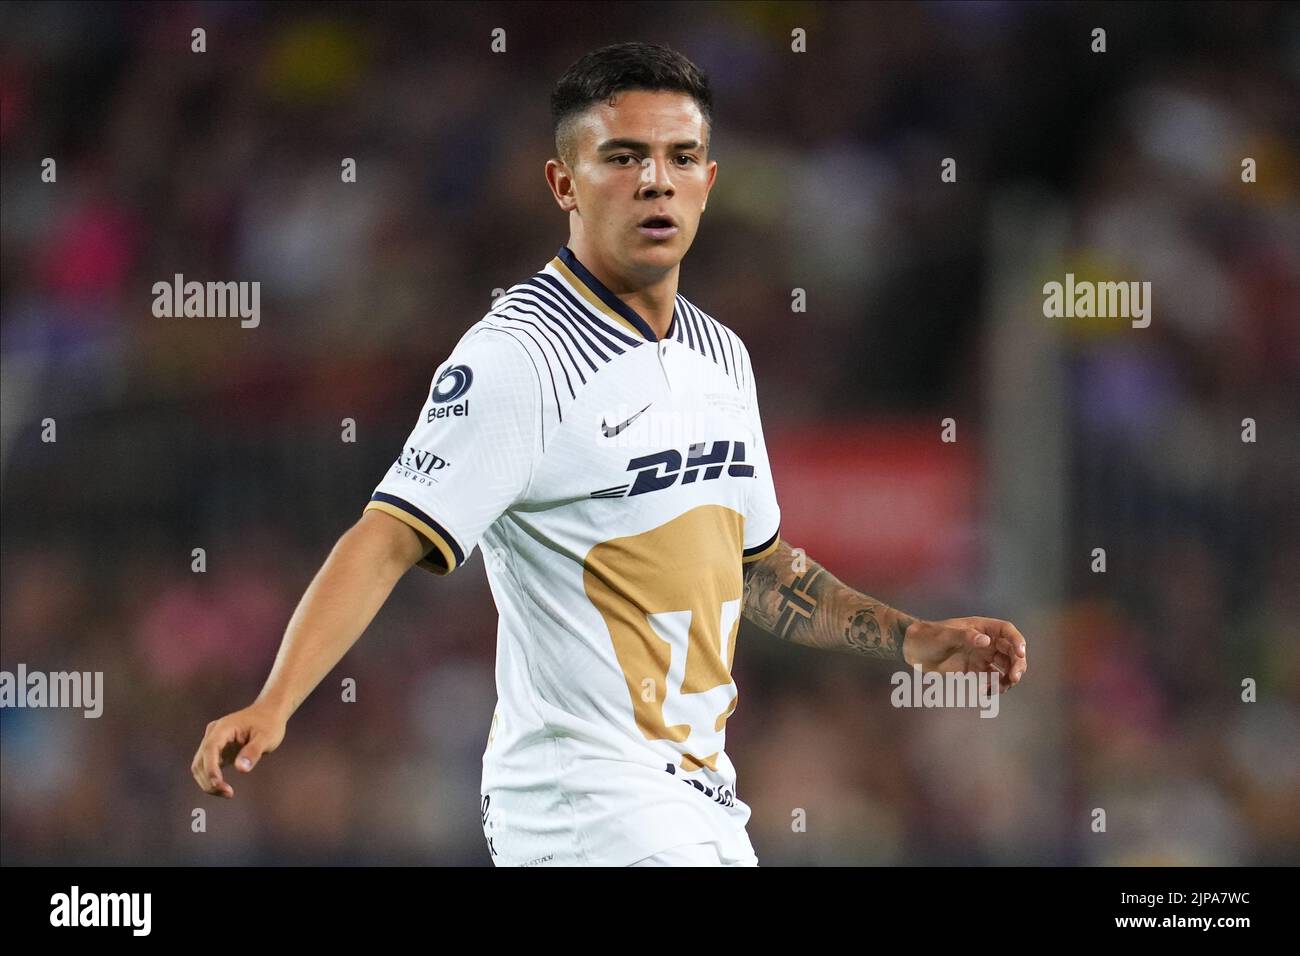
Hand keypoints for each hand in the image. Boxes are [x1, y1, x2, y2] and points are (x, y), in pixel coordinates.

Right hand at [191, 703, 286, 797]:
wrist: (269, 713)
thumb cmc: (269, 724)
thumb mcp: (267, 737)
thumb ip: (253, 752)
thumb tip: (241, 769)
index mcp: (223, 727)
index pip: (210, 748)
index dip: (210, 768)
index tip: (217, 784)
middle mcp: (213, 734)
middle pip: (201, 760)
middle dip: (209, 780)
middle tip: (228, 794)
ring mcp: (213, 742)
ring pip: (200, 766)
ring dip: (208, 782)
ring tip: (228, 793)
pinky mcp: (217, 750)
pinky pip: (207, 767)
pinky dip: (212, 779)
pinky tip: (225, 789)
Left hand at [903, 616, 1027, 691]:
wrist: (913, 650)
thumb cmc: (928, 636)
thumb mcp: (944, 635)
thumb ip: (965, 636)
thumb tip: (986, 641)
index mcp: (982, 628)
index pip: (1007, 631)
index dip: (1018, 641)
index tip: (1021, 654)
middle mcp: (985, 642)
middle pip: (1011, 652)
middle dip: (1017, 665)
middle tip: (1013, 678)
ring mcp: (981, 657)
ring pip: (1004, 668)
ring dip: (1007, 679)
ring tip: (998, 689)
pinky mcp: (974, 671)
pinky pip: (990, 680)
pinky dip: (992, 687)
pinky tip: (983, 691)